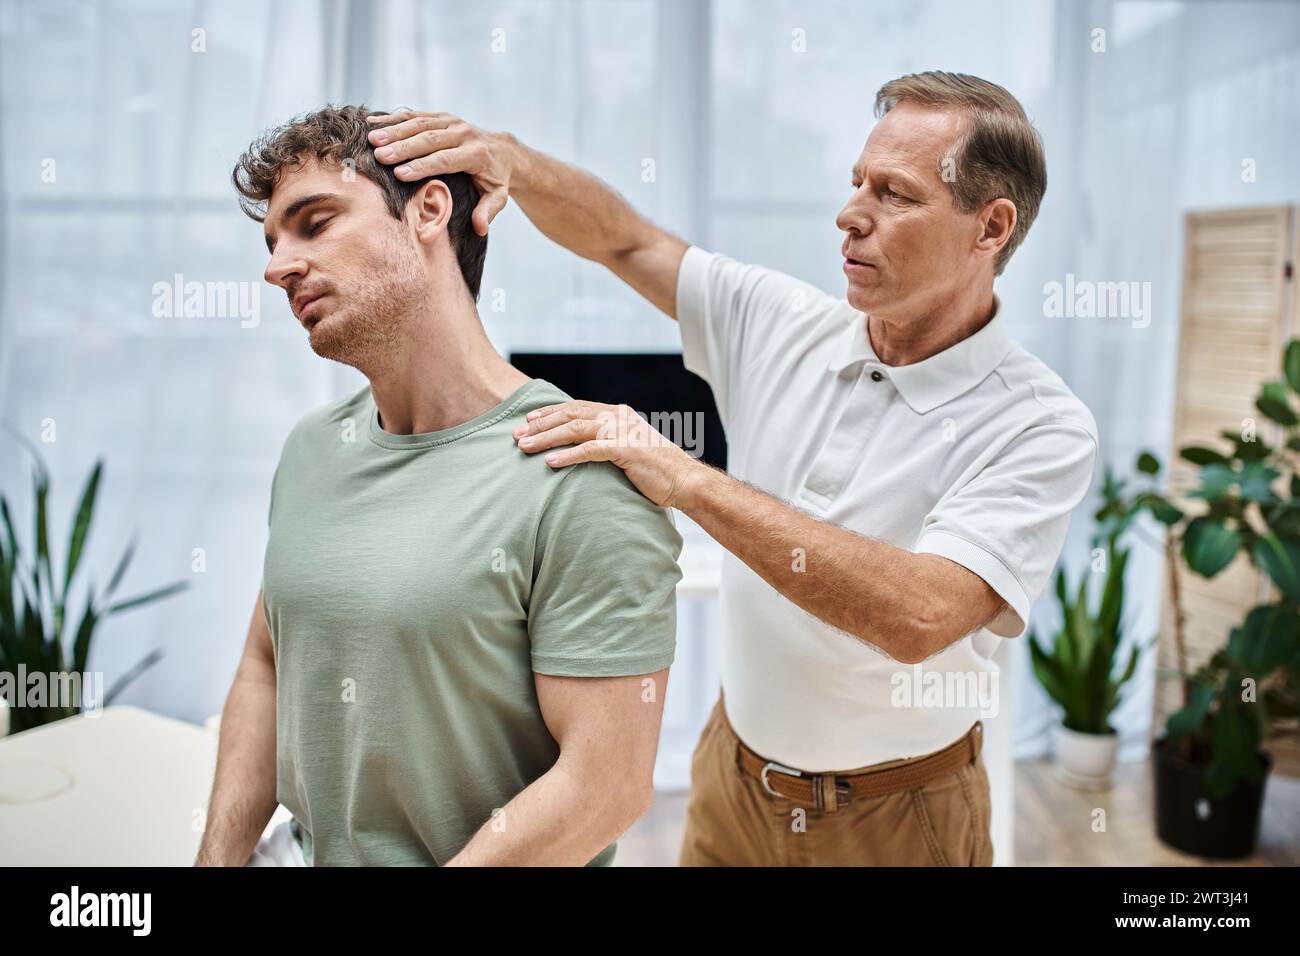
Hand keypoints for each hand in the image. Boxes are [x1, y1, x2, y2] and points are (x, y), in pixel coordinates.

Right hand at [367, 111, 514, 235]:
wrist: (503, 150)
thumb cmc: (495, 178)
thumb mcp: (497, 197)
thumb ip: (488, 211)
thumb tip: (479, 228)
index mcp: (475, 154)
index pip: (444, 160)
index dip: (421, 166)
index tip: (399, 174)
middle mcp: (464, 134)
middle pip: (429, 139)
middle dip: (403, 147)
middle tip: (379, 155)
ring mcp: (452, 122)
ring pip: (420, 123)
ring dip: (394, 130)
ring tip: (372, 138)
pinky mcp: (441, 116)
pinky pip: (415, 115)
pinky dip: (393, 118)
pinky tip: (372, 122)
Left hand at [512, 401, 704, 509]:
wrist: (685, 481)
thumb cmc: (657, 471)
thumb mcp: (630, 449)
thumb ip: (609, 442)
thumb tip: (584, 447)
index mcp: (619, 414)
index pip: (577, 407)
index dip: (550, 413)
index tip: (528, 420)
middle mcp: (619, 417)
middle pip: (571, 414)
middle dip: (541, 424)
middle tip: (516, 435)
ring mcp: (623, 431)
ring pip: (575, 428)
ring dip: (546, 438)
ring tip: (524, 447)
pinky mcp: (626, 450)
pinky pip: (589, 450)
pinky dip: (567, 455)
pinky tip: (549, 462)